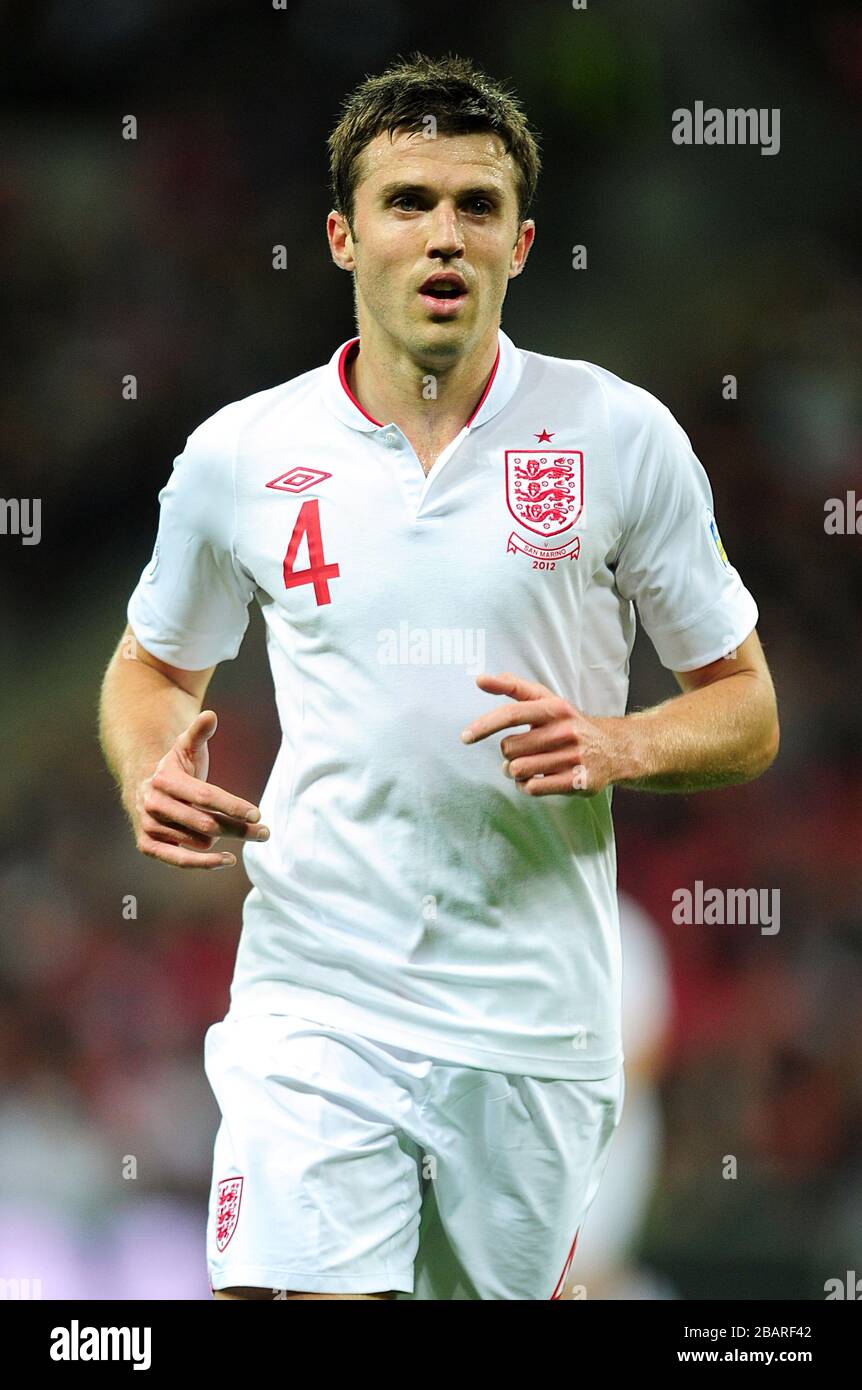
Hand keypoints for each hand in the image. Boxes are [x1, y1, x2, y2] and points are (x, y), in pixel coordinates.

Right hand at [131, 709, 269, 867]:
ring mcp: (150, 827)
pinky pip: (180, 860)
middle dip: (239, 829)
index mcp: (165, 780)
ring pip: (199, 841)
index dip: (232, 806)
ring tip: (241, 832)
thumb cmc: (174, 768)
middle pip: (207, 823)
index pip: (205, 796)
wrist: (140, 787)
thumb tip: (210, 715)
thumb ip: (198, 733)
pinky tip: (228, 860)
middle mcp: (154, 805)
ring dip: (224, 840)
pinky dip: (204, 863)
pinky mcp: (148, 846)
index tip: (257, 813)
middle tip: (265, 833)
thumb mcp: (185, 748)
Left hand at [460, 672, 622, 796]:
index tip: (465, 737)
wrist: (613, 749)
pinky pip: (533, 788)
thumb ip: (514, 687)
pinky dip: (527, 786)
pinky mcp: (578, 781)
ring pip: (518, 770)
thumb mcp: (547, 700)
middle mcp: (564, 730)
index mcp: (554, 707)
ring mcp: (573, 757)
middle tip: (522, 751)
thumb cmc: (568, 724)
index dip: (485, 725)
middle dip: (508, 753)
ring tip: (530, 766)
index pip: (512, 713)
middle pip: (509, 748)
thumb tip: (479, 679)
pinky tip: (538, 779)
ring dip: (515, 772)